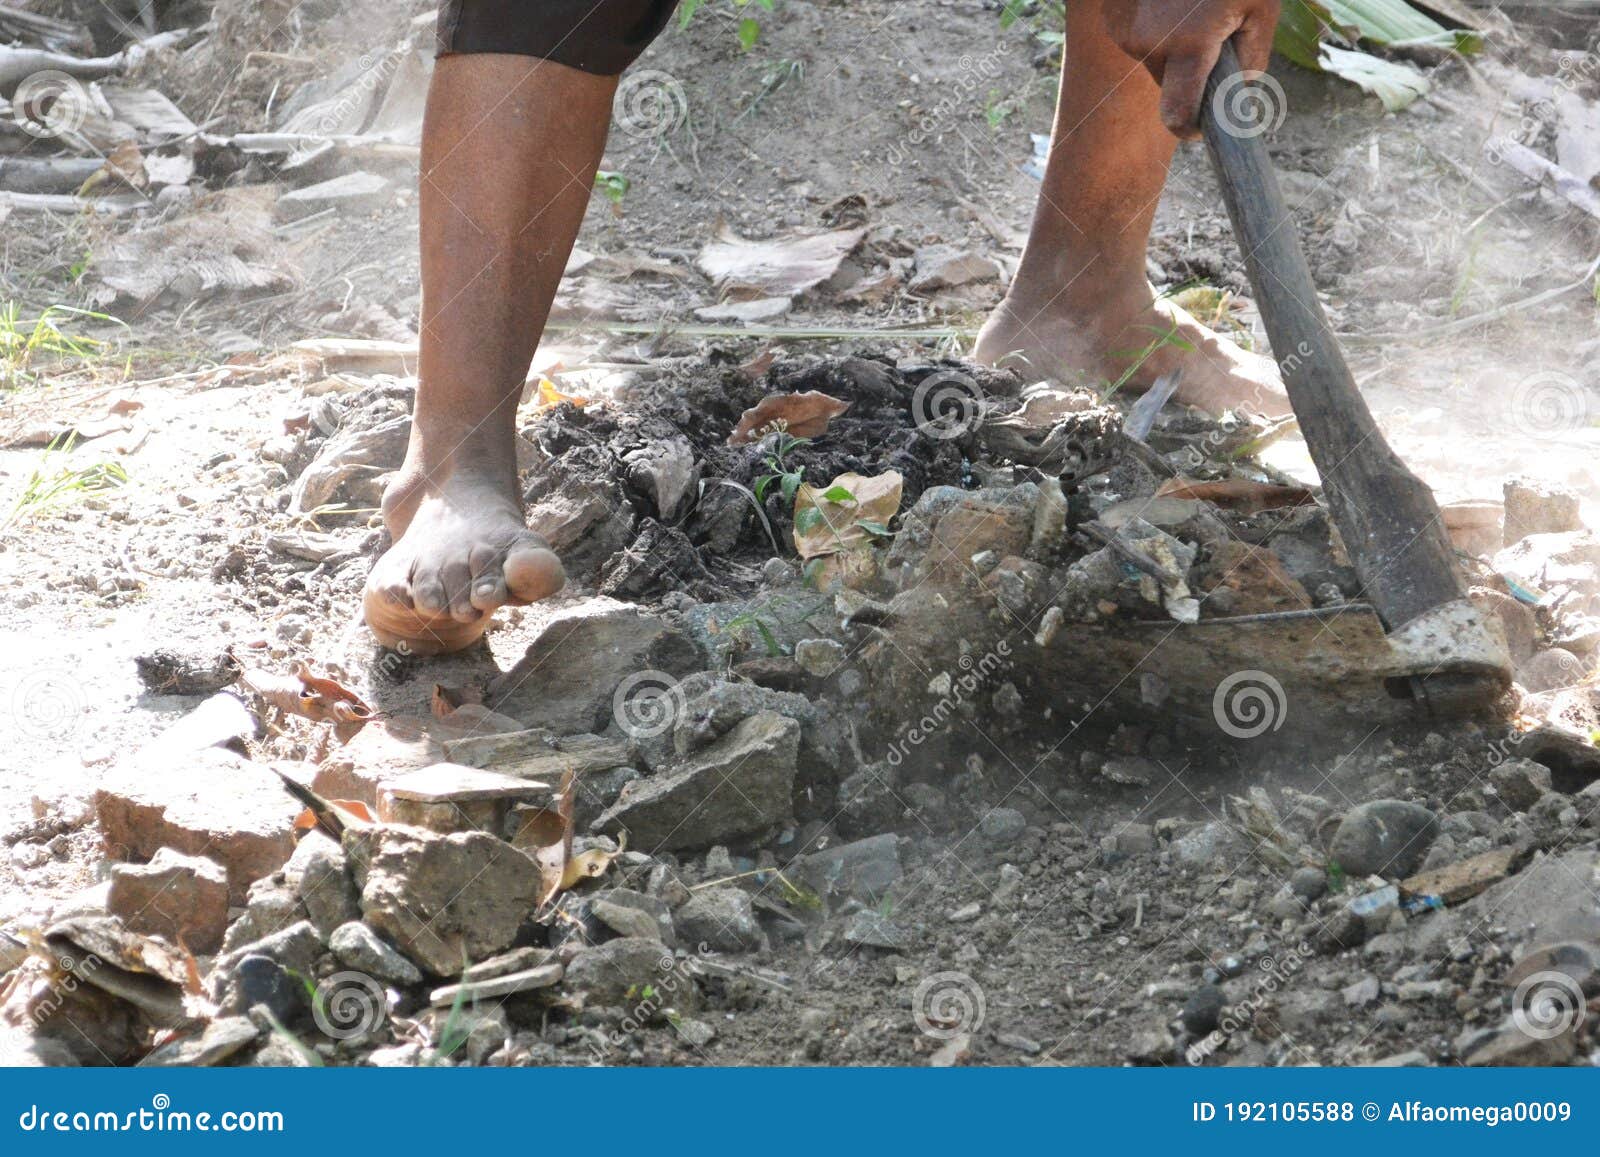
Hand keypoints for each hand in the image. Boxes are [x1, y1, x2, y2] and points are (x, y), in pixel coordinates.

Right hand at [1101, 0, 1280, 138]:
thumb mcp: (1261, 6)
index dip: (1189, 127)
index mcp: (1189, 47)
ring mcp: (1125, 32)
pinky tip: (1167, 2)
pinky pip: (1139, 39)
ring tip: (1187, 7)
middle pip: (1169, 84)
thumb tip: (1239, 92)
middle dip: (1189, 70)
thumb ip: (1254, 57)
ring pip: (1154, 60)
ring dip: (1173, 45)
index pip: (1178, 116)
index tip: (1198, 126)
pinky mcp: (1113, 19)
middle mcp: (1150, 45)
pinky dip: (1156, 28)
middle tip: (1208, 31)